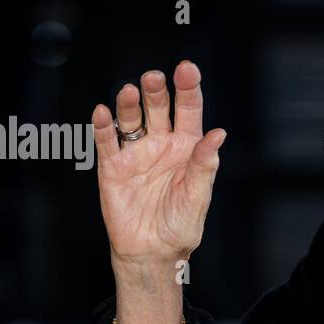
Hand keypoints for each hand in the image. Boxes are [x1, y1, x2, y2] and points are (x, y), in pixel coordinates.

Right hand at [92, 60, 225, 268]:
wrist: (152, 253)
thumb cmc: (180, 226)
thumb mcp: (198, 196)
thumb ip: (205, 165)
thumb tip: (219, 134)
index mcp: (187, 148)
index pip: (188, 110)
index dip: (188, 89)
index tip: (187, 69)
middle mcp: (161, 144)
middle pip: (158, 108)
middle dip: (157, 91)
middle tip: (155, 78)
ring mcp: (136, 153)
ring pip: (131, 119)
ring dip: (130, 103)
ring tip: (131, 91)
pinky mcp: (113, 167)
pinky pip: (107, 142)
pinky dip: (104, 126)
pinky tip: (104, 111)